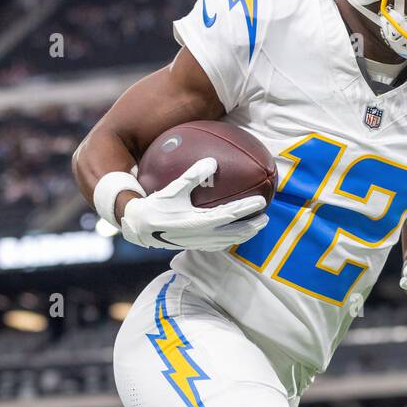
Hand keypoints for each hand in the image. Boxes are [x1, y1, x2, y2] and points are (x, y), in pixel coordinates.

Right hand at [120, 158, 267, 251]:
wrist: (139, 228)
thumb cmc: (156, 206)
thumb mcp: (174, 189)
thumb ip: (193, 175)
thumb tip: (213, 161)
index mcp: (198, 221)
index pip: (230, 214)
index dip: (247, 208)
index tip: (262, 201)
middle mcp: (201, 235)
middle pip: (235, 233)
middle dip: (252, 226)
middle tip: (266, 217)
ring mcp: (199, 242)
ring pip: (228, 241)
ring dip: (244, 235)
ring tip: (255, 227)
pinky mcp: (194, 246)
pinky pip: (217, 245)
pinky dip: (229, 240)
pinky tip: (233, 235)